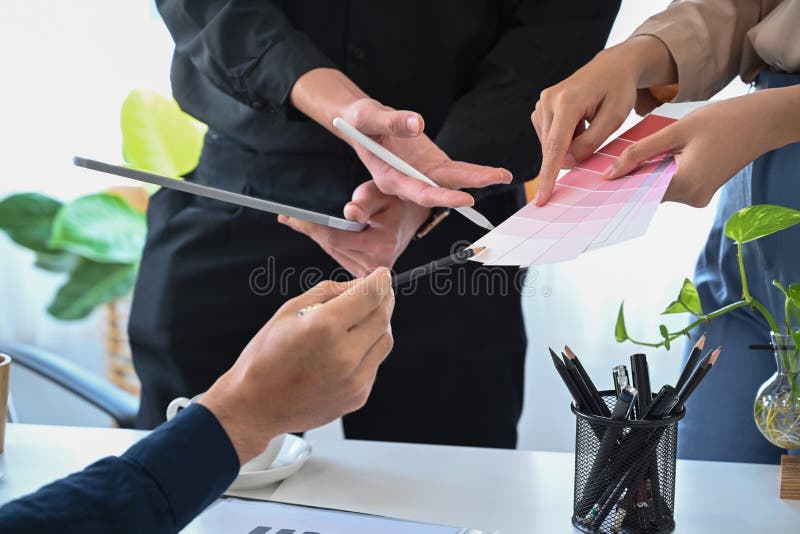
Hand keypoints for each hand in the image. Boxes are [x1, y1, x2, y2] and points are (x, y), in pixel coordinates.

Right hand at [200, 268, 393, 463]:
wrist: (255, 406)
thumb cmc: (265, 357)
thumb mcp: (288, 311)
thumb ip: (328, 292)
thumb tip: (358, 285)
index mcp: (324, 327)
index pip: (369, 295)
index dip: (380, 280)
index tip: (382, 274)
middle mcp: (344, 354)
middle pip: (383, 318)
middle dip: (385, 300)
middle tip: (381, 292)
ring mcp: (353, 379)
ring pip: (384, 342)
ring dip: (380, 325)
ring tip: (364, 319)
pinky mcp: (357, 397)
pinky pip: (374, 364)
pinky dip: (368, 351)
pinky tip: (349, 349)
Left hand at [279, 181, 428, 276]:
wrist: (412, 215)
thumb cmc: (396, 203)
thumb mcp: (380, 193)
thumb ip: (363, 202)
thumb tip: (349, 213)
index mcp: (382, 245)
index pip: (336, 239)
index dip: (312, 226)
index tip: (292, 216)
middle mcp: (376, 263)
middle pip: (331, 248)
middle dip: (310, 229)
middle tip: (288, 215)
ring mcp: (369, 271)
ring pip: (333, 253)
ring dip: (317, 236)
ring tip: (299, 220)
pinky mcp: (364, 272)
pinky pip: (339, 256)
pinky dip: (328, 242)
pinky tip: (318, 230)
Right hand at [340, 98, 511, 206]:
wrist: (362, 122)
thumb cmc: (359, 121)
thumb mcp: (368, 116)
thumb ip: (392, 122)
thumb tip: (419, 125)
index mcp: (390, 177)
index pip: (420, 192)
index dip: (443, 196)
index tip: (465, 197)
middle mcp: (408, 181)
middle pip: (442, 188)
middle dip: (471, 186)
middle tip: (497, 179)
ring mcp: (421, 174)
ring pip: (453, 181)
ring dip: (478, 179)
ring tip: (504, 176)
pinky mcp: (431, 164)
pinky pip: (455, 171)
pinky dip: (474, 172)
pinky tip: (495, 173)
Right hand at [531, 36, 676, 204]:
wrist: (613, 66)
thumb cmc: (618, 89)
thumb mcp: (614, 118)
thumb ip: (591, 143)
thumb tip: (568, 162)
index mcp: (568, 102)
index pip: (555, 147)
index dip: (548, 176)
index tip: (541, 198)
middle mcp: (548, 101)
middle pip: (553, 147)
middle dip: (571, 154)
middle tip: (594, 135)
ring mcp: (541, 103)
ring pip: (550, 144)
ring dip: (568, 145)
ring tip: (588, 124)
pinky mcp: (540, 108)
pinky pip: (549, 137)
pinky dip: (564, 138)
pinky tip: (578, 124)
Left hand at [602, 88, 799, 207]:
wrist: (763, 122)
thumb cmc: (723, 120)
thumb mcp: (676, 130)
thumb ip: (641, 151)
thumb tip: (611, 173)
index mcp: (685, 184)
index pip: (639, 192)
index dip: (618, 185)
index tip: (595, 183)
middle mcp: (692, 197)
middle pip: (647, 192)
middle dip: (630, 178)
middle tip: (604, 169)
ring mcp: (698, 197)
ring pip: (659, 188)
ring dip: (646, 174)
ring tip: (630, 158)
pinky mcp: (701, 191)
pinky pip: (671, 185)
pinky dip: (660, 173)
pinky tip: (653, 158)